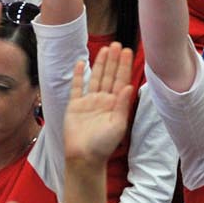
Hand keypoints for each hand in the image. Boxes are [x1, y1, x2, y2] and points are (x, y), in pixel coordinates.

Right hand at [65, 44, 135, 166]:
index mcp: (115, 105)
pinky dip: (78, 75)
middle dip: (114, 60)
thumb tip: (129, 86)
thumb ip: (122, 105)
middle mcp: (102, 100)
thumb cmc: (103, 145)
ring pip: (95, 78)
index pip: (121, 80)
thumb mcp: (118, 126)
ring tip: (105, 49)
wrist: (83, 157)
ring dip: (100, 64)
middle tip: (118, 44)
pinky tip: (80, 63)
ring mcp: (88, 102)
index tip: (127, 51)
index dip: (123, 66)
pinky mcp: (74, 105)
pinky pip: (76, 87)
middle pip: (109, 76)